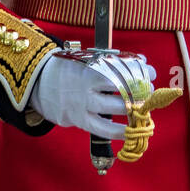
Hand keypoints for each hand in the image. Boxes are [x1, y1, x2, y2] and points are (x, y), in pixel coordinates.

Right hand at [28, 52, 156, 138]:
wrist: (38, 82)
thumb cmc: (69, 68)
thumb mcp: (87, 59)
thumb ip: (111, 61)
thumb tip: (141, 62)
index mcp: (90, 68)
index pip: (120, 70)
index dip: (138, 72)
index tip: (150, 73)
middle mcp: (87, 87)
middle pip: (120, 90)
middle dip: (139, 91)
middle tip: (149, 91)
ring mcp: (82, 105)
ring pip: (114, 110)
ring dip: (133, 110)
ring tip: (143, 109)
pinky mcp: (78, 120)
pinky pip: (101, 129)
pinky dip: (117, 131)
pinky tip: (128, 131)